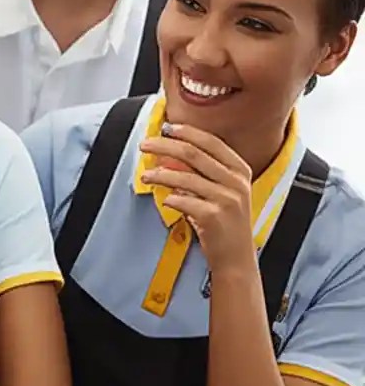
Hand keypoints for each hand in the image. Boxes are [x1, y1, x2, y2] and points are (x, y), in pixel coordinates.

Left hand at [139, 123, 256, 273]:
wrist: (236, 257)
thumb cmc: (225, 222)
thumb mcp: (223, 191)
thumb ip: (204, 172)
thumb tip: (172, 151)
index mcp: (240, 170)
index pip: (211, 142)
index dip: (187, 132)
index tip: (166, 127)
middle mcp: (236, 182)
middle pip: (193, 153)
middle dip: (164, 145)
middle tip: (145, 145)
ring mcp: (227, 199)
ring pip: (184, 177)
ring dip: (159, 174)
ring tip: (146, 176)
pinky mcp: (215, 217)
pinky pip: (183, 201)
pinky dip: (170, 198)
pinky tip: (165, 200)